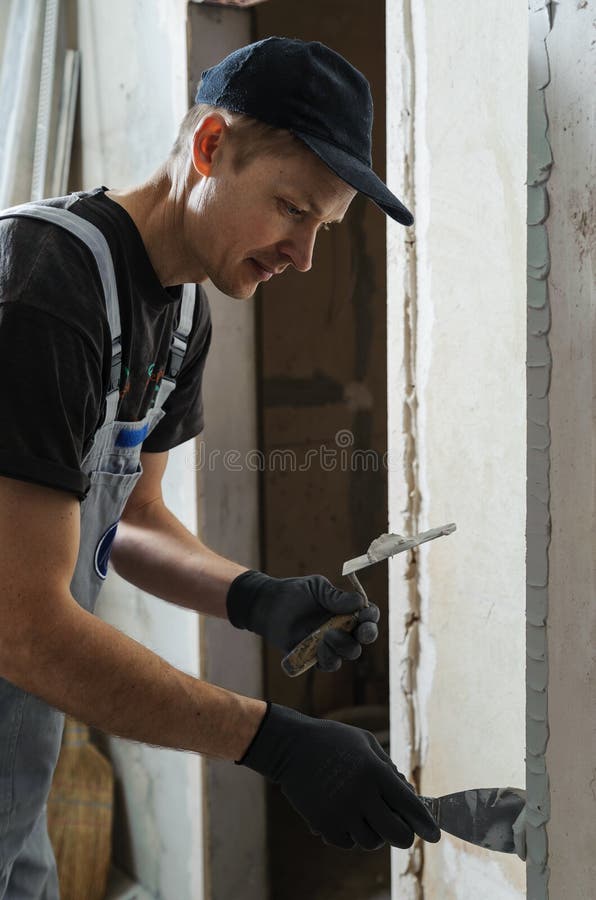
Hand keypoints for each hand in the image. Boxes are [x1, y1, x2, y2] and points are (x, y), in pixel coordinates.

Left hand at [226, 570, 379, 670]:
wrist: (269, 606)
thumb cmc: (295, 593)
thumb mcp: (317, 588)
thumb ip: (336, 597)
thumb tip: (360, 602)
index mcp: (347, 610)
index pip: (368, 615)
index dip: (371, 616)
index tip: (366, 614)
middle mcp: (343, 628)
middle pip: (364, 637)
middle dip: (366, 634)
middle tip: (360, 631)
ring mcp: (330, 643)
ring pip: (349, 652)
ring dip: (344, 646)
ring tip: (329, 635)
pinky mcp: (316, 656)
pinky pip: (329, 664)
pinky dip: (328, 658)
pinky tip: (320, 647)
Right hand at [237, 702, 440, 849]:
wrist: (291, 747)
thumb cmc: (333, 740)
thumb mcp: (365, 743)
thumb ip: (388, 769)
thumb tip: (408, 796)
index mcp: (374, 771)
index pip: (410, 805)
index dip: (426, 823)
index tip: (435, 834)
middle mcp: (360, 794)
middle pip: (396, 834)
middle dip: (405, 835)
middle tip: (403, 831)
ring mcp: (340, 811)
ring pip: (372, 842)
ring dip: (375, 833)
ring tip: (367, 816)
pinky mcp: (323, 823)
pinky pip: (348, 843)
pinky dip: (352, 835)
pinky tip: (347, 818)